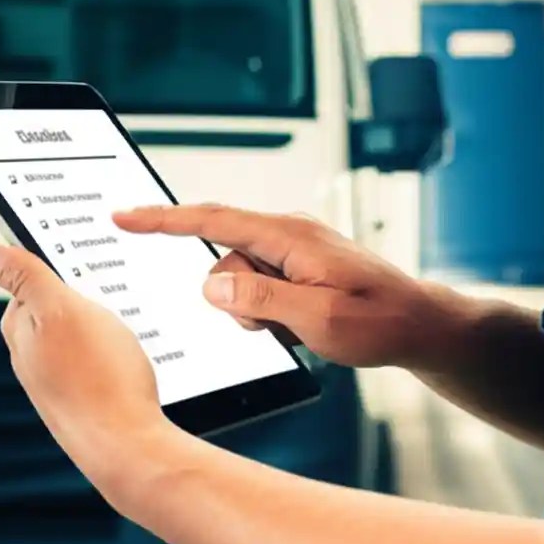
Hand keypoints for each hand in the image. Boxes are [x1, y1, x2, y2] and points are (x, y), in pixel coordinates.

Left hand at [0, 245, 176, 495]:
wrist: (128, 447)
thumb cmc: (100, 378)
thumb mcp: (61, 310)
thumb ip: (25, 277)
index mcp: (20, 331)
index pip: (28, 281)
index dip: (58, 270)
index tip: (82, 271)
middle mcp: (31, 359)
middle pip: (54, 309)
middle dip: (81, 300)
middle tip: (109, 303)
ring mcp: (55, 382)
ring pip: (77, 336)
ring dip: (100, 329)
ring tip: (121, 338)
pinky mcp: (80, 399)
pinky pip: (94, 363)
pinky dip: (111, 356)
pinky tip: (126, 364)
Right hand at [113, 204, 437, 369]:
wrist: (420, 326)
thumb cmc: (380, 322)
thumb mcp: (318, 319)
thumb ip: (260, 300)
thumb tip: (213, 284)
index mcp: (288, 236)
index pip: (212, 220)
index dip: (162, 220)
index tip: (123, 215)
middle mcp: (287, 235)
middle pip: (224, 263)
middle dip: (236, 302)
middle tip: (277, 328)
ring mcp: (293, 251)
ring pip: (239, 282)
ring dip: (257, 313)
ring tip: (299, 328)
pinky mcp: (298, 268)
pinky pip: (260, 290)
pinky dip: (271, 313)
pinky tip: (302, 325)